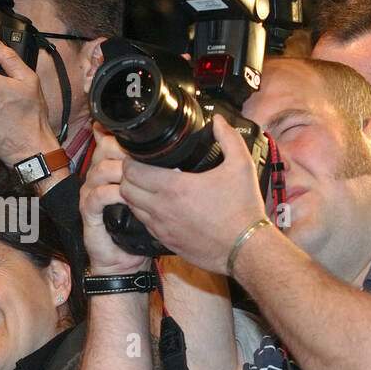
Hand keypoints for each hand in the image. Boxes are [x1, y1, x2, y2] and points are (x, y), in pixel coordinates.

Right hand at [78, 127, 151, 275]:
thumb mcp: (155, 199)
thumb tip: (184, 157)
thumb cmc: (140, 230)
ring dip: (120, 171)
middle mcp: (99, 177)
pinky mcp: (89, 212)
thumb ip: (163, 177)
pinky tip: (126, 196)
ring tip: (139, 177)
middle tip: (145, 158)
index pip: (114, 140)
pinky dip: (112, 194)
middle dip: (124, 150)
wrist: (123, 261)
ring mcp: (92, 193)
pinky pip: (97, 196)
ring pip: (100, 169)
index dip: (128, 138)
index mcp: (113, 168)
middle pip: (104, 148)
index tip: (153, 142)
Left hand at [118, 115, 269, 272]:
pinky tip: (159, 205)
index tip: (139, 155)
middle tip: (140, 168)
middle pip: (124, 188)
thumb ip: (228, 138)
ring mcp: (161, 227)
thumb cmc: (243, 209)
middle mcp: (161, 209)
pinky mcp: (165, 241)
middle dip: (128, 175)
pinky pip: (143, 223)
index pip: (131, 170)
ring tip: (148, 185)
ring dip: (134, 194)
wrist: (245, 249)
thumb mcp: (241, 166)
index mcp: (174, 188)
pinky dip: (144, 212)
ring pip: (131, 207)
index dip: (131, 160)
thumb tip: (217, 120)